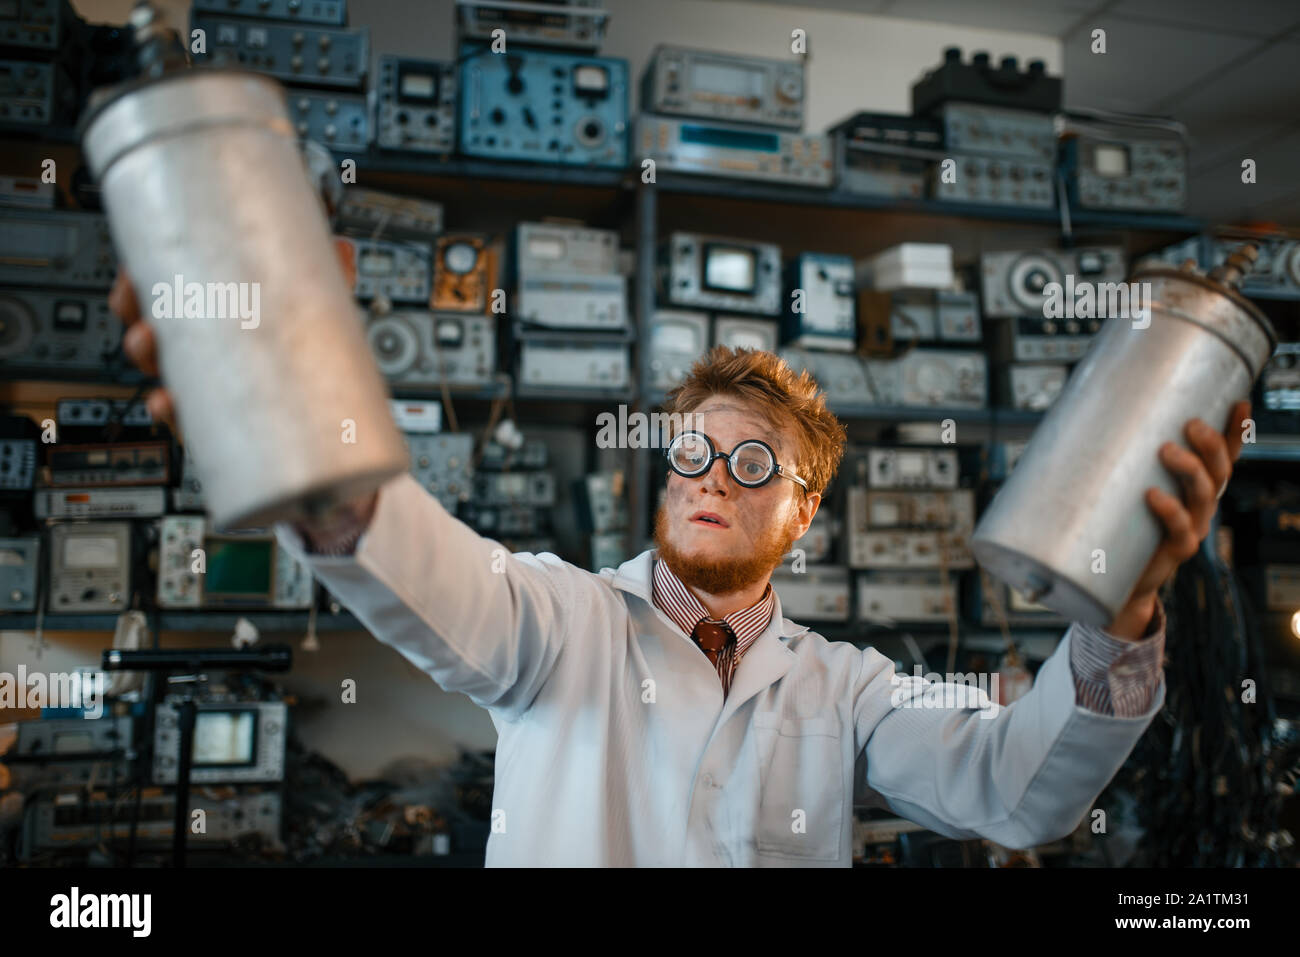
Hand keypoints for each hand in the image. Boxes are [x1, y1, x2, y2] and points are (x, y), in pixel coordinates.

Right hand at [108, 238, 371, 549]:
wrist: (335, 450)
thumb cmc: (324, 378)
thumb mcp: (329, 325)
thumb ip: (334, 285)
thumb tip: (345, 249)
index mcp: (230, 316)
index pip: (176, 286)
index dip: (149, 275)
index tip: (138, 267)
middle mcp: (213, 350)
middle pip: (156, 320)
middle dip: (136, 307)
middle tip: (142, 304)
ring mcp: (210, 389)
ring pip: (160, 364)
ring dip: (145, 350)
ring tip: (150, 342)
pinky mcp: (213, 428)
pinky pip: (180, 420)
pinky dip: (168, 411)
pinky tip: (166, 402)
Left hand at [1106, 399, 1250, 639]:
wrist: (1115, 576)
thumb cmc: (1118, 522)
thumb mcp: (1122, 486)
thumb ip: (1113, 458)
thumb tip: (1078, 417)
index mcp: (1194, 484)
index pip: (1222, 455)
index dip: (1235, 432)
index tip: (1239, 404)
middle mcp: (1199, 503)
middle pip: (1217, 470)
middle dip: (1209, 445)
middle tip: (1190, 424)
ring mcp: (1191, 527)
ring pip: (1203, 495)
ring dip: (1190, 470)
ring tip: (1168, 451)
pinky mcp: (1176, 550)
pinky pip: (1180, 530)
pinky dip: (1169, 511)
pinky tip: (1153, 496)